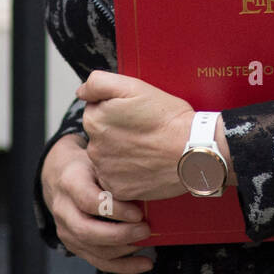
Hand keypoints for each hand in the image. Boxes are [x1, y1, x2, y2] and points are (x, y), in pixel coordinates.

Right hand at [41, 134, 155, 273]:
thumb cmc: (89, 166)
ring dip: (124, 250)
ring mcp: (66, 231)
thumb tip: (150, 188)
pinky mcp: (75, 246)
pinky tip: (146, 263)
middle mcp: (63, 210)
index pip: (89, 201)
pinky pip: (99, 262)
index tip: (138, 213)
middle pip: (87, 231)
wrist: (61, 177)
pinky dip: (124, 266)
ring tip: (148, 241)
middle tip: (146, 230)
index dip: (115, 210)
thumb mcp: (100, 161)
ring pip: (94, 250)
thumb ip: (116, 175)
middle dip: (120, 235)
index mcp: (70, 183)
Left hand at [75, 70, 194, 201]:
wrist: (193, 150)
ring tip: (147, 148)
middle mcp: (93, 148)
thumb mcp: (134, 86)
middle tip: (144, 131)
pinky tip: (146, 164)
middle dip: (117, 132)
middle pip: (101, 135)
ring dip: (122, 153)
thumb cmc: (169, 118)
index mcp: (94, 120)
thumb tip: (81, 92)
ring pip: (108, 157)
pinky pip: (117, 178)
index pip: (96, 111)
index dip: (117, 110)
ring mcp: (105, 171)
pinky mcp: (118, 190)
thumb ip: (99, 83)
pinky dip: (128, 173)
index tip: (135, 114)